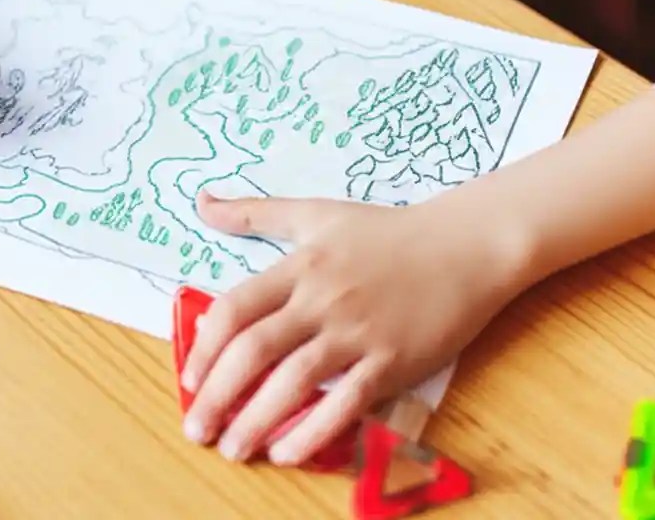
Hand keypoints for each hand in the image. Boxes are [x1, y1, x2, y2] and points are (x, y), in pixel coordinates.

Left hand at [179, 190, 529, 466]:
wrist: (465, 245)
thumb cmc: (387, 231)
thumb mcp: (316, 213)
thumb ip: (255, 213)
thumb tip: (202, 202)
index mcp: (299, 266)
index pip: (236, 309)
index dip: (205, 347)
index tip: (189, 379)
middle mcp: (322, 300)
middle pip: (255, 350)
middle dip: (219, 395)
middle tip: (197, 429)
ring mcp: (358, 332)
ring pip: (295, 381)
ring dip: (257, 420)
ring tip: (235, 450)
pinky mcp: (393, 360)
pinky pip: (347, 402)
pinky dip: (315, 430)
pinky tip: (289, 452)